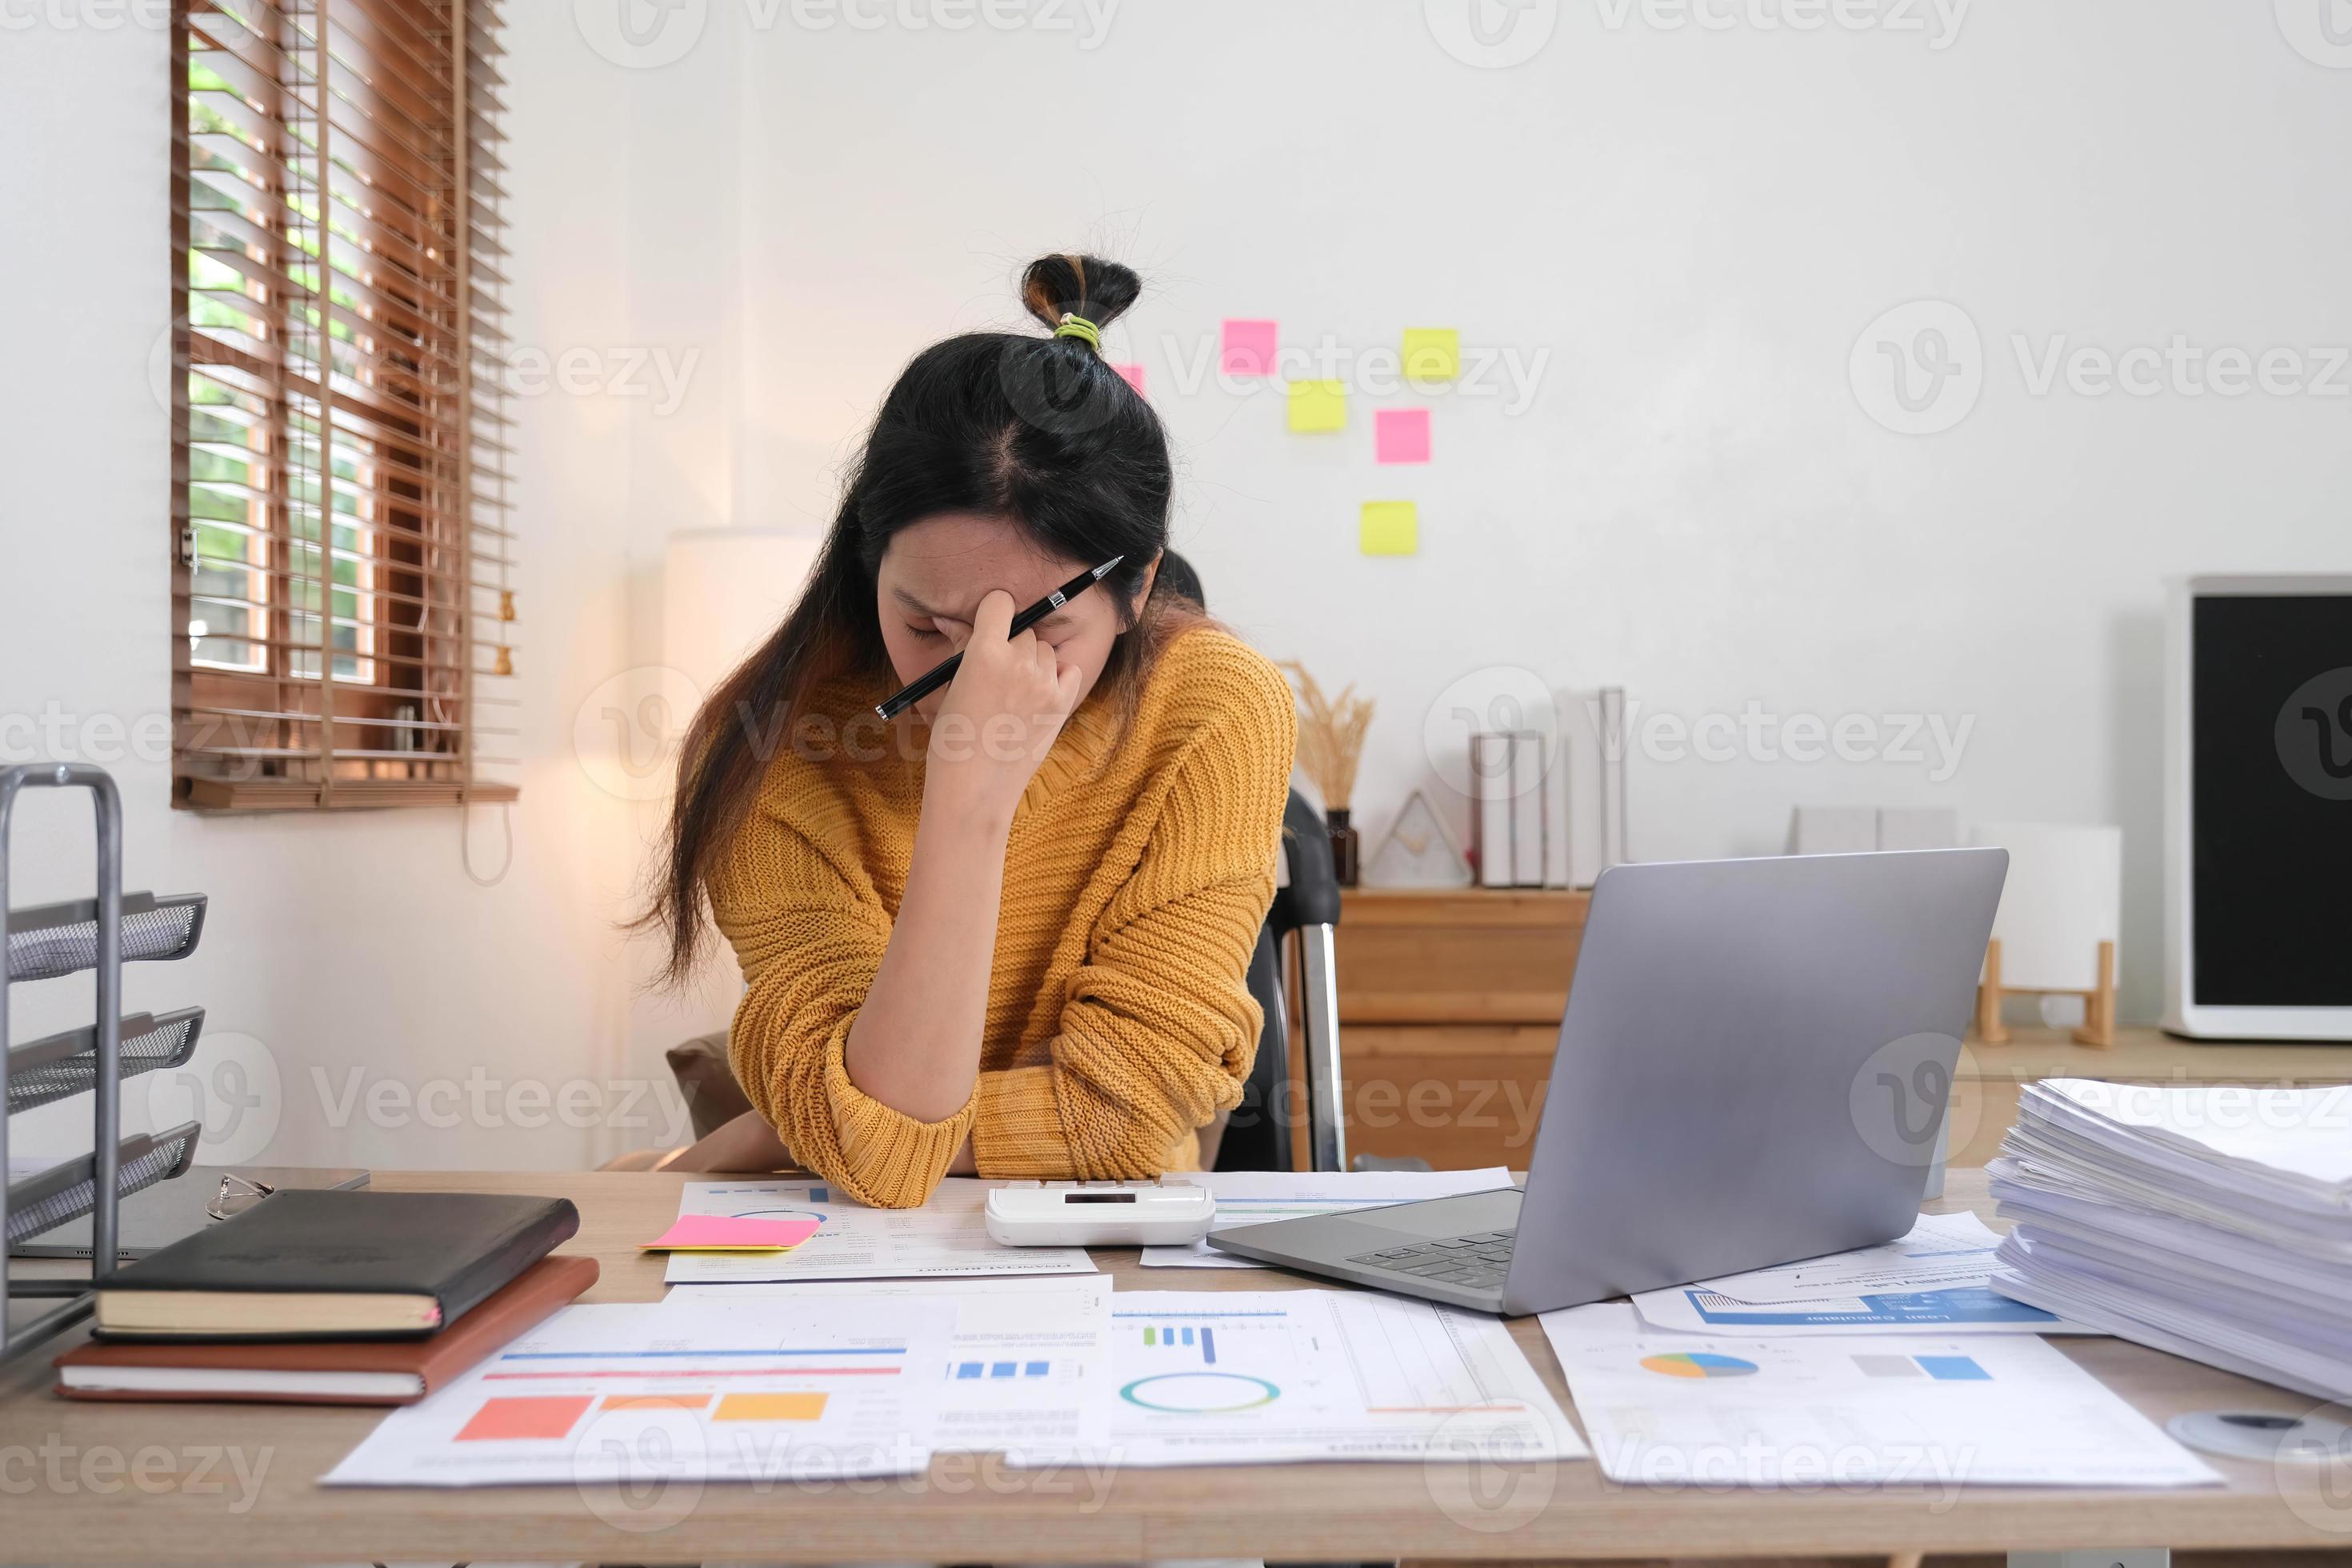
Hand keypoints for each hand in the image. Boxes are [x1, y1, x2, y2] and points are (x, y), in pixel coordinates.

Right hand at [923, 590, 1084, 828]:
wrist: (975, 788)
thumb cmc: (953, 741)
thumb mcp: (950, 689)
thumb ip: (960, 648)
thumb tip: (951, 618)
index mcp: (984, 652)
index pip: (1000, 603)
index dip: (994, 610)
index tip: (991, 621)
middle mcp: (1018, 662)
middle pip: (1024, 630)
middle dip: (1011, 642)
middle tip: (998, 669)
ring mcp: (1044, 683)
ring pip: (1045, 650)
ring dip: (1033, 660)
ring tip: (1015, 689)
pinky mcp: (1062, 704)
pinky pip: (1069, 670)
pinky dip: (1058, 675)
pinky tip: (1040, 692)